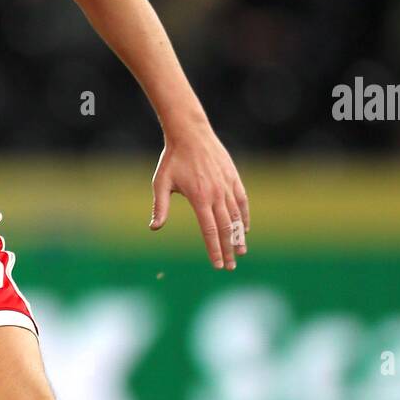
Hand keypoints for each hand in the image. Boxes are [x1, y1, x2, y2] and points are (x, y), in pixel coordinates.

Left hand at [149, 130, 249, 268]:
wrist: (190, 133)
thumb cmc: (172, 159)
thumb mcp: (161, 183)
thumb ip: (161, 207)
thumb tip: (154, 227)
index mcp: (199, 198)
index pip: (209, 231)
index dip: (214, 250)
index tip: (217, 265)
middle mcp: (216, 194)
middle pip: (225, 228)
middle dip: (228, 250)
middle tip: (230, 267)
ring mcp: (227, 185)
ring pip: (236, 216)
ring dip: (239, 236)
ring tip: (241, 252)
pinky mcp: (233, 177)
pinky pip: (242, 201)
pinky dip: (244, 216)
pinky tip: (245, 228)